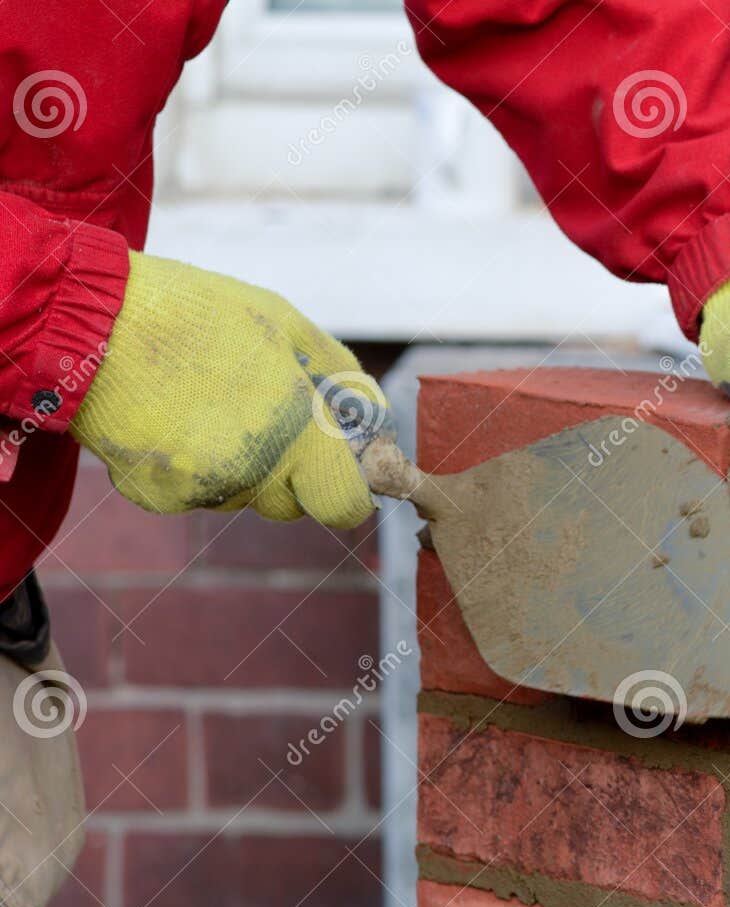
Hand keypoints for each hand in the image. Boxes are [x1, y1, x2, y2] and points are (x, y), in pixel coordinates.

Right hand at [71, 253, 385, 528]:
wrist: (89, 318)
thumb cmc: (195, 313)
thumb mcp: (285, 325)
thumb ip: (342, 378)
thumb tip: (375, 421)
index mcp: (294, 434)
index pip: (344, 506)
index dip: (347, 488)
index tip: (337, 464)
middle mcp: (252, 473)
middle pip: (294, 504)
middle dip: (291, 471)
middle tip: (263, 414)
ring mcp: (201, 489)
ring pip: (246, 496)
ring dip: (244, 466)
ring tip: (210, 404)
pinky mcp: (157, 496)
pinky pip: (200, 493)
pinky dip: (197, 467)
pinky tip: (175, 419)